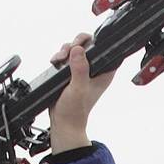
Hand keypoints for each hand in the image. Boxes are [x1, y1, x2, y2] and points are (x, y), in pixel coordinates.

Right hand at [49, 34, 116, 152]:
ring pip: (76, 48)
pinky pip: (67, 56)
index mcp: (103, 73)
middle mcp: (95, 70)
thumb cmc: (74, 111)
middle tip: (69, 52)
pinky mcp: (72, 71)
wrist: (63, 122)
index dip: (97, 41)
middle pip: (89, 44)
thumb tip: (78, 49)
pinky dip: (60, 56)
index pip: (107, 49)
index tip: (84, 45)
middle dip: (76, 43)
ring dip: (66, 50)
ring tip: (59, 60)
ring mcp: (83, 70)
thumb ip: (80, 69)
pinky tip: (56, 62)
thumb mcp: (78, 89)